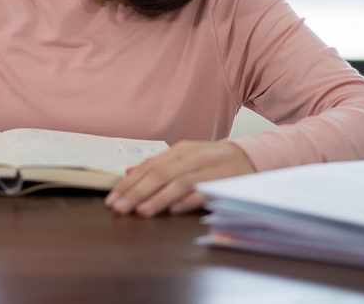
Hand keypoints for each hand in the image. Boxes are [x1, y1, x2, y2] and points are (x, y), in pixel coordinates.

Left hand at [104, 140, 253, 216]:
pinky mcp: (223, 182)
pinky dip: (188, 200)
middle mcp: (191, 157)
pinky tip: (174, 210)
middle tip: (119, 208)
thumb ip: (159, 164)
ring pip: (178, 183)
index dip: (129, 183)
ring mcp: (207, 169)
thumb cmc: (213, 160)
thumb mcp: (185, 156)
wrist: (251, 156)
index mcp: (180, 150)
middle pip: (159, 174)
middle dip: (136, 192)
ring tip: (141, 212)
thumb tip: (128, 172)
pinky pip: (204, 192)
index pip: (149, 166)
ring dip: (158, 198)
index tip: (112, 199)